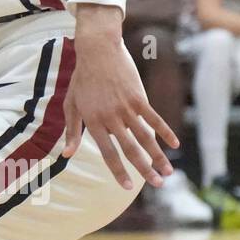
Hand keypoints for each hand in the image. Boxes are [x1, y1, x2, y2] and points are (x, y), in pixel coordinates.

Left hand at [63, 5, 178, 189]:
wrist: (97, 51)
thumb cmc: (82, 80)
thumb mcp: (71, 105)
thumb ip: (71, 131)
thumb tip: (66, 154)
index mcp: (93, 122)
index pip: (107, 152)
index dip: (118, 171)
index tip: (127, 187)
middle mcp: (110, 118)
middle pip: (130, 149)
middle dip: (144, 170)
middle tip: (157, 185)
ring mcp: (126, 108)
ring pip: (145, 138)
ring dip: (158, 157)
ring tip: (168, 173)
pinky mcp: (138, 97)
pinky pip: (154, 119)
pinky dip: (165, 132)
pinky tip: (174, 145)